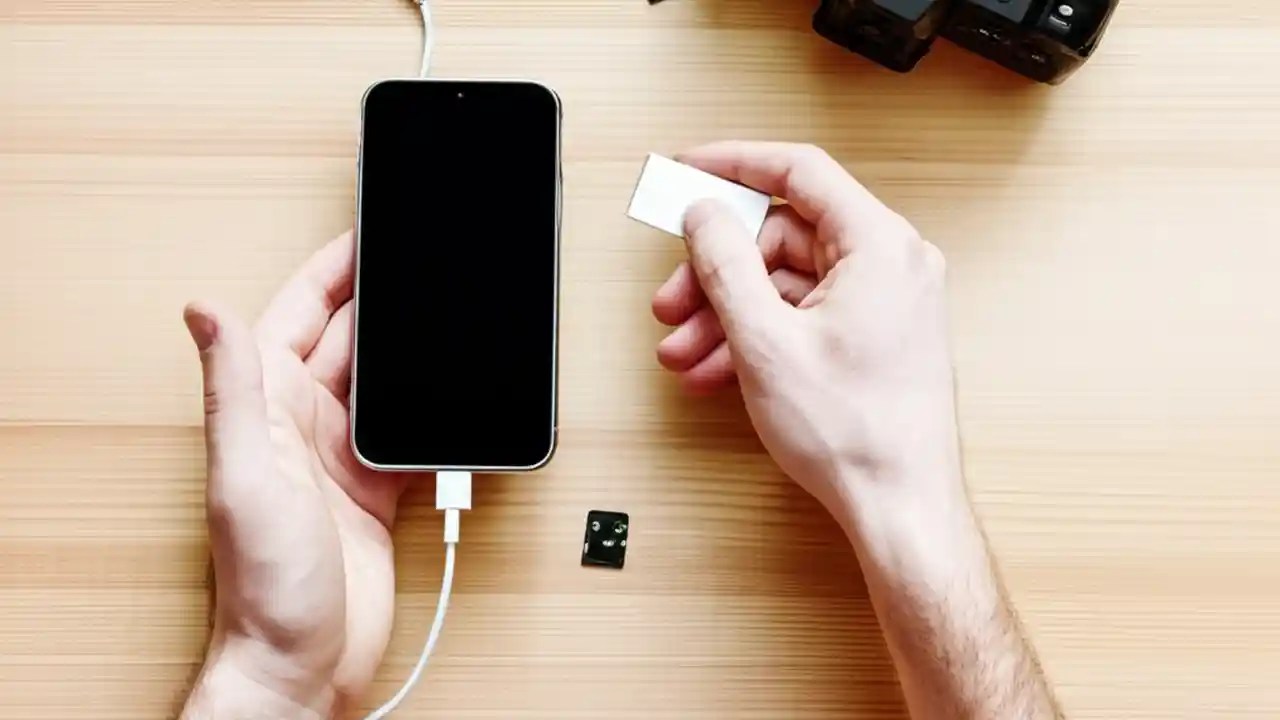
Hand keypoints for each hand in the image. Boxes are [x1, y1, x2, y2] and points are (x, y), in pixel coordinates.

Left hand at [181, 232, 409, 717]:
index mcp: (266, 409)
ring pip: (382, 387)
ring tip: (448, 324)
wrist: (302, 662)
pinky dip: (432, 419)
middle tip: (423, 269)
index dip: (331, 273)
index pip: (298, 317)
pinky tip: (453, 403)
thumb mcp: (246, 473)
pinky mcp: (374, 491)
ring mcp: (339, 458)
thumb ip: (233, 389)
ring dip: (411, 359)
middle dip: (383, 304)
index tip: (364, 236)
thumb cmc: (264, 581)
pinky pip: (408, 437)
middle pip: (350, 344)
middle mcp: (302, 426)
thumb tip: (204, 309)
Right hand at [651, 142, 960, 519]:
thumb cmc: (856, 433)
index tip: (689, 169)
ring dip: (728, 313)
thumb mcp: (765, 340)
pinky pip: (804, 315)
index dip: (734, 164)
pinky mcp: (874, 336)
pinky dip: (758, 335)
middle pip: (783, 237)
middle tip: (672, 299)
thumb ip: (725, 264)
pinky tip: (717, 367)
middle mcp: (890, 264)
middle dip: (716, 271)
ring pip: (786, 282)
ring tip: (686, 351)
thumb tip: (704, 215)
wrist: (899, 507)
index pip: (798, 172)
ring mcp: (885, 302)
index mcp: (879, 246)